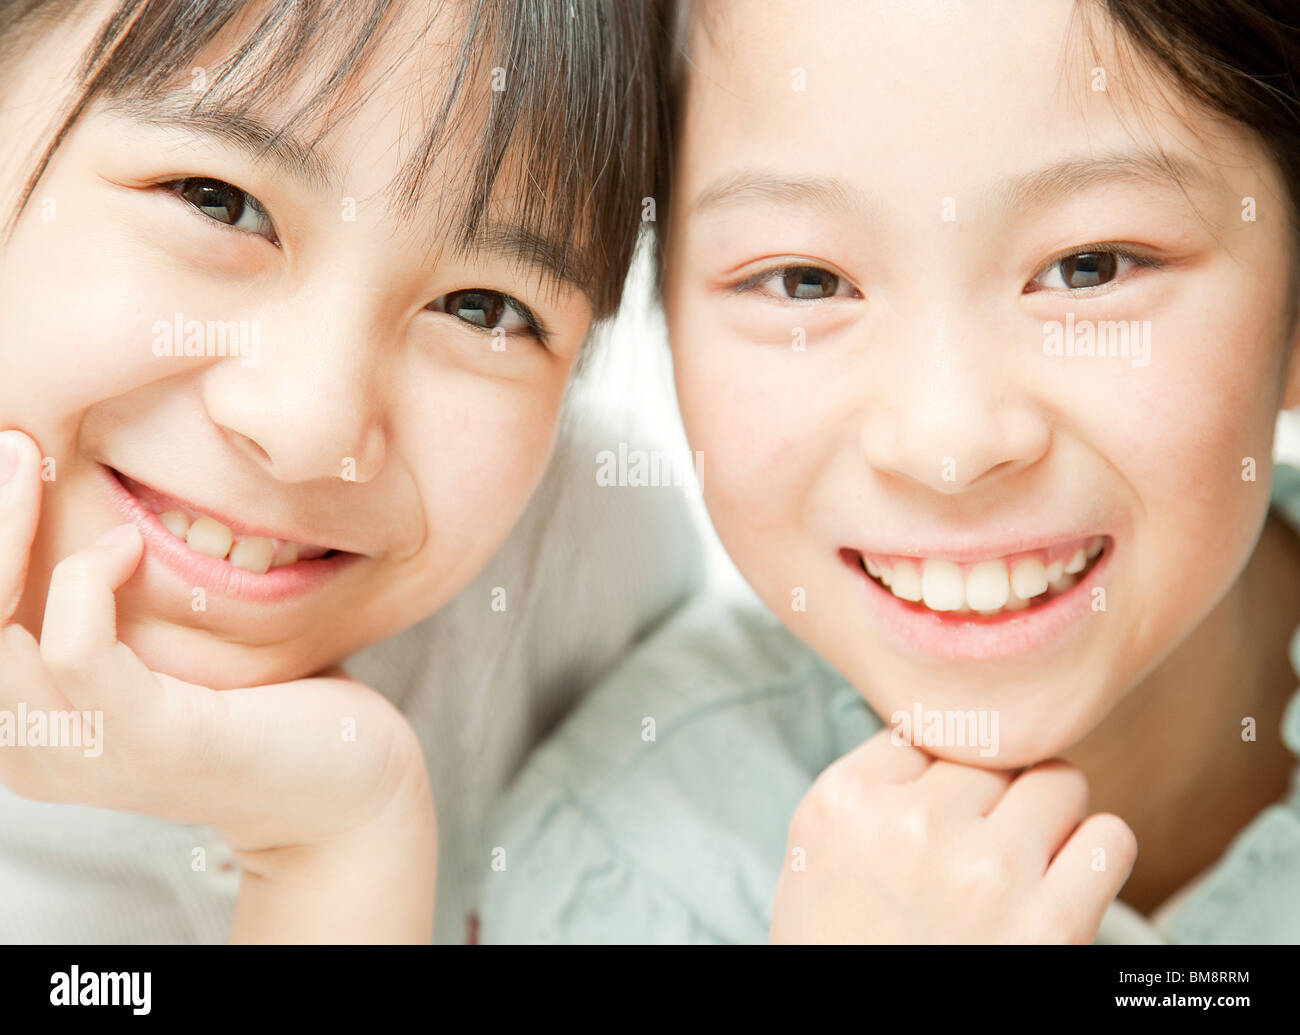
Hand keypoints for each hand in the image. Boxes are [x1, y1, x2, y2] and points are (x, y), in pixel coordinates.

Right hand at [0, 429, 434, 940]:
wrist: (346, 782)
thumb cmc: (262, 702)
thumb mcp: (162, 641)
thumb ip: (105, 598)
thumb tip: (89, 501)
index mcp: (25, 730)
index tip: (0, 459)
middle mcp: (32, 754)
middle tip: (12, 445)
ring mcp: (85, 755)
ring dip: (9, 533)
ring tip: (41, 463)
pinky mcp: (146, 741)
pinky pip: (75, 649)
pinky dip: (88, 578)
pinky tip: (128, 542)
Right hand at [769, 728, 1136, 942]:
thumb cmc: (837, 949)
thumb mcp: (816, 852)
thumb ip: (870, 789)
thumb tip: (949, 735)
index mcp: (844, 800)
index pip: (930, 729)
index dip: (943, 772)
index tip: (938, 814)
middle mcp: (911, 826)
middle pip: (994, 752)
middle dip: (994, 794)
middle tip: (979, 846)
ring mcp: (983, 872)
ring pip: (1058, 781)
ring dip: (1049, 818)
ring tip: (1023, 863)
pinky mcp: (1049, 928)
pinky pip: (1109, 839)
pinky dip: (1096, 858)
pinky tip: (1064, 886)